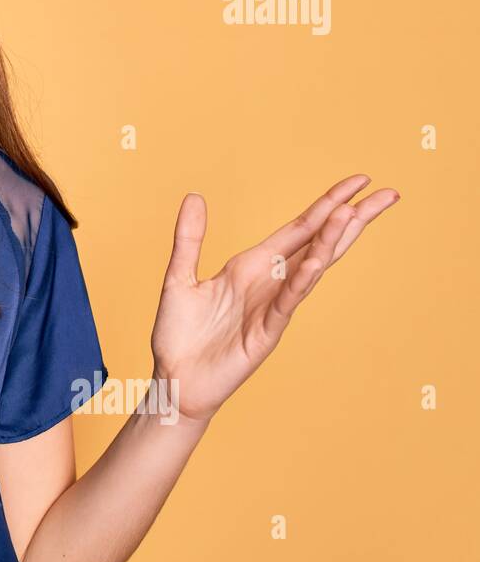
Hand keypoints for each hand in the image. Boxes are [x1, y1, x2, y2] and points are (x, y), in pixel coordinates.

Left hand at [149, 173, 398, 424]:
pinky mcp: (266, 332)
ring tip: (352, 214)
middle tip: (387, 193)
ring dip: (329, 242)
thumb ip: (189, 238)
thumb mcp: (179, 277)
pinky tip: (316, 262)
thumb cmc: (179, 334)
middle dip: (351, 218)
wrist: (173, 380)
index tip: (359, 181)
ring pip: (309, 268)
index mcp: (252, 266)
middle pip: (318, 243)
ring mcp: (273, 307)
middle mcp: (269, 282)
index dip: (328, 204)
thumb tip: (194, 195)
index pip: (300, 228)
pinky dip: (302, 281)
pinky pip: (287, 302)